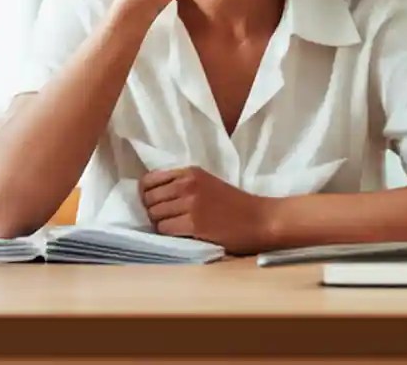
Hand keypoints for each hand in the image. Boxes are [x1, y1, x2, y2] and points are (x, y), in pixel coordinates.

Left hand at [140, 166, 276, 254]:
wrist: (260, 219)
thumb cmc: (234, 204)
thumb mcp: (206, 183)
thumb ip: (181, 184)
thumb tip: (150, 195)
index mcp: (189, 172)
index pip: (149, 180)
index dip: (146, 194)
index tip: (153, 204)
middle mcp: (187, 184)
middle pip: (149, 199)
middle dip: (152, 211)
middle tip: (165, 219)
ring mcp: (190, 203)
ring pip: (154, 215)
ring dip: (160, 224)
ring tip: (174, 227)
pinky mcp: (194, 223)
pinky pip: (165, 229)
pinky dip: (168, 234)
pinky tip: (181, 234)